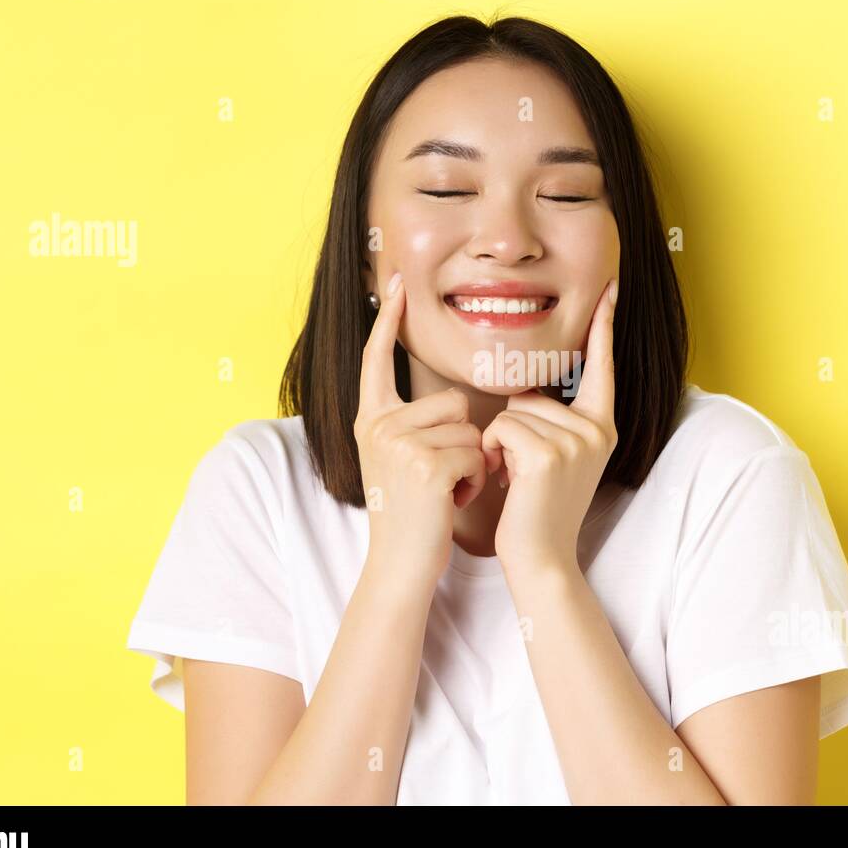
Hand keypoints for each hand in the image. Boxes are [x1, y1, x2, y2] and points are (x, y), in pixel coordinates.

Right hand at [354, 274, 487, 583]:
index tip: (395, 283)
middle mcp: (378, 425)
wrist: (399, 565)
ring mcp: (399, 443)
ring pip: (470, 429)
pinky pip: (476, 454)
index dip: (387, 320)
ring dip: (472, 464)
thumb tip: (454, 402)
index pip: (378, 359)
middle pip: (453, 402)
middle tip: (442, 479)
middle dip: (464, 442)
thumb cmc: (411, 515)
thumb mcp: (399, 461)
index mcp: (371, 420)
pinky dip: (475, 482)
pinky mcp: (425, 464)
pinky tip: (451, 503)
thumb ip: (412, 426)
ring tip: (445, 492)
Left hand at [481, 278, 618, 576]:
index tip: (611, 287)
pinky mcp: (549, 453)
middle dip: (513, 428)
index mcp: (601, 427)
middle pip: (532, 393)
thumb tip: (524, 394)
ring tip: (516, 480)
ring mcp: (576, 441)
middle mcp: (596, 429)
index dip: (604, 326)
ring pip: (512, 410)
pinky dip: (492, 453)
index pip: (600, 367)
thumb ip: (549, 423)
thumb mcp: (552, 459)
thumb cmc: (536, 511)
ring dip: (499, 444)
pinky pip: (501, 428)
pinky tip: (507, 481)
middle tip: (522, 473)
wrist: (540, 560)